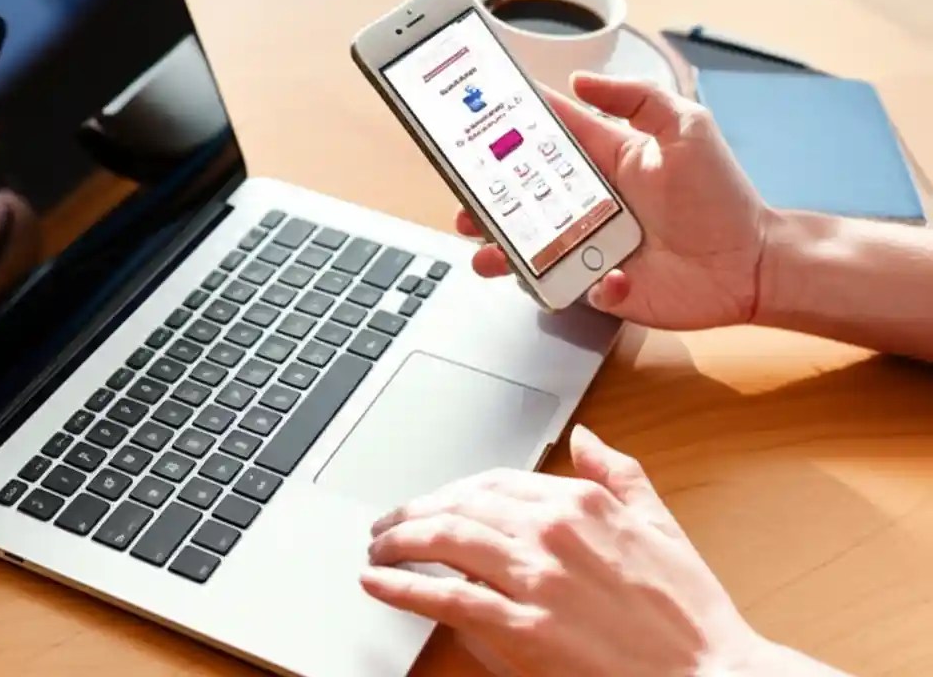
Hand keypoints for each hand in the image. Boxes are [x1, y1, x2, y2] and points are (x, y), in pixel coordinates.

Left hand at [362, 426, 761, 676]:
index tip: (431, 504)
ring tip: (376, 551)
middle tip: (386, 527)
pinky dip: (403, 585)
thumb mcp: (662, 526)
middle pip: (459, 505)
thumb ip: (619, 475)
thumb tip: (587, 437)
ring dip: (398, 541)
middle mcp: (554, 530)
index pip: (493, 482)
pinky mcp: (522, 629)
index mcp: (583, 502)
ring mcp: (536, 578)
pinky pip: (446, 596)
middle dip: (414, 513)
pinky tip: (378, 583)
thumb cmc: (689, 614)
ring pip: (445, 539)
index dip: (452, 492)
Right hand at [460, 73, 770, 329]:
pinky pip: (572, 288)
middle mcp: (588, 206)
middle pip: (522, 200)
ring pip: (528, 249)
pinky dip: (583, 285)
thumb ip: (637, 98)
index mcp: (603, 162)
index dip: (510, 131)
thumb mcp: (687, 128)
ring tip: (487, 252)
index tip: (477, 125)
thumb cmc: (722, 196)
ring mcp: (589, 248)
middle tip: (466, 203)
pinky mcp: (599, 287)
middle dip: (485, 201)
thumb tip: (580, 80)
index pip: (547, 140)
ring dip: (501, 251)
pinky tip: (608, 278)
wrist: (750, 263)